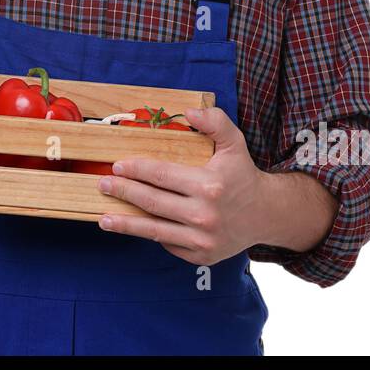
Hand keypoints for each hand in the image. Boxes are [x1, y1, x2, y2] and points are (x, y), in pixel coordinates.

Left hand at [94, 104, 277, 266]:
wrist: (266, 214)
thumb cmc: (243, 176)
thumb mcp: (234, 143)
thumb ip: (215, 122)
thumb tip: (190, 113)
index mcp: (209, 185)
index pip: (162, 175)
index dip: (136, 170)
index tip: (118, 166)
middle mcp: (205, 214)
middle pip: (152, 202)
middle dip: (124, 192)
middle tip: (103, 185)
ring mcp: (203, 239)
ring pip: (154, 230)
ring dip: (126, 224)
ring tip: (105, 218)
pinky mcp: (202, 256)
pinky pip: (169, 244)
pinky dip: (151, 236)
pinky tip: (136, 227)